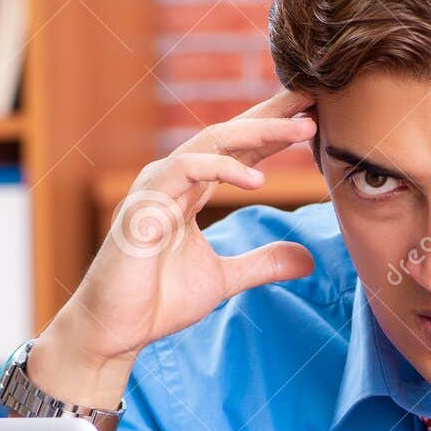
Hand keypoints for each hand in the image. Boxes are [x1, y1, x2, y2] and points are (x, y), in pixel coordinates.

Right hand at [34, 89, 319, 406]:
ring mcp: (156, 189)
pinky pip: (183, 172)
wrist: (115, 330)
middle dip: (273, 116)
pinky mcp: (143, 207)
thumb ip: (263, 263)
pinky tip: (257, 178)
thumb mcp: (225, 279)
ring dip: (259, 132)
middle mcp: (173, 179)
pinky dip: (221, 169)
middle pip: (228, 134)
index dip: (274, 129)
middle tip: (315, 101)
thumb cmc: (158, 299)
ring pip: (210, 142)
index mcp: (190, 189)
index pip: (237, 148)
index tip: (314, 115)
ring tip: (302, 131)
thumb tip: (307, 260)